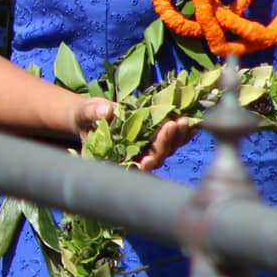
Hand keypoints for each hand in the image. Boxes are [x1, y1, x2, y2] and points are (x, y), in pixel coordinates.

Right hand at [68, 96, 194, 171]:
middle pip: (156, 158)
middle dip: (166, 143)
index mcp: (115, 159)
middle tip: (173, 124)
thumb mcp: (84, 113)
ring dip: (178, 137)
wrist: (93, 116)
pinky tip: (192, 123)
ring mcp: (148, 149)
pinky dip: (183, 132)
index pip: (135, 166)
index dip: (146, 162)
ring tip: (183, 121)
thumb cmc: (85, 118)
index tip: (149, 157)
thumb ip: (91, 113)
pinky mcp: (156, 139)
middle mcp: (135, 158)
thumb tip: (107, 111)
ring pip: (168, 150)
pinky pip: (173, 139)